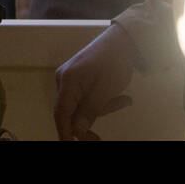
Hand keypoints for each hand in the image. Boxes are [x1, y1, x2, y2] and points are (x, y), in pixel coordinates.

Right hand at [52, 24, 139, 139]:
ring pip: (80, 106)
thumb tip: (77, 130)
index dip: (65, 132)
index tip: (72, 145)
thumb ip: (91, 110)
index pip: (61, 113)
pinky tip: (118, 96)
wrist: (123, 39)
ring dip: (102, 108)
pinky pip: (84, 98)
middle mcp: (64, 79)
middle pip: (71, 111)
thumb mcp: (107, 88)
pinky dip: (100, 101)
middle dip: (94, 117)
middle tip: (116, 114)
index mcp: (68, 79)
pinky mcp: (76, 79)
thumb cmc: (116, 59)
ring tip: (123, 98)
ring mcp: (69, 78)